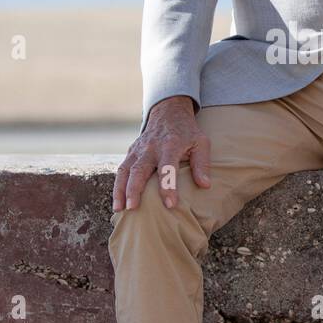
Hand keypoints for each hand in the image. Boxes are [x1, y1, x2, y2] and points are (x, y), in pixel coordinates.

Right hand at [112, 95, 210, 211]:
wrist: (169, 112)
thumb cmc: (187, 132)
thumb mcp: (201, 143)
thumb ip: (202, 164)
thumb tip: (205, 185)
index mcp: (170, 146)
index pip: (167, 168)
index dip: (168, 187)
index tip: (170, 205)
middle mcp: (151, 148)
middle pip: (139, 170)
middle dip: (134, 190)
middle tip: (133, 208)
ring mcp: (138, 149)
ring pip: (125, 170)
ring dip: (120, 190)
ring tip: (118, 209)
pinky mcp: (131, 152)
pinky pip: (122, 169)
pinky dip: (117, 185)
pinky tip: (117, 201)